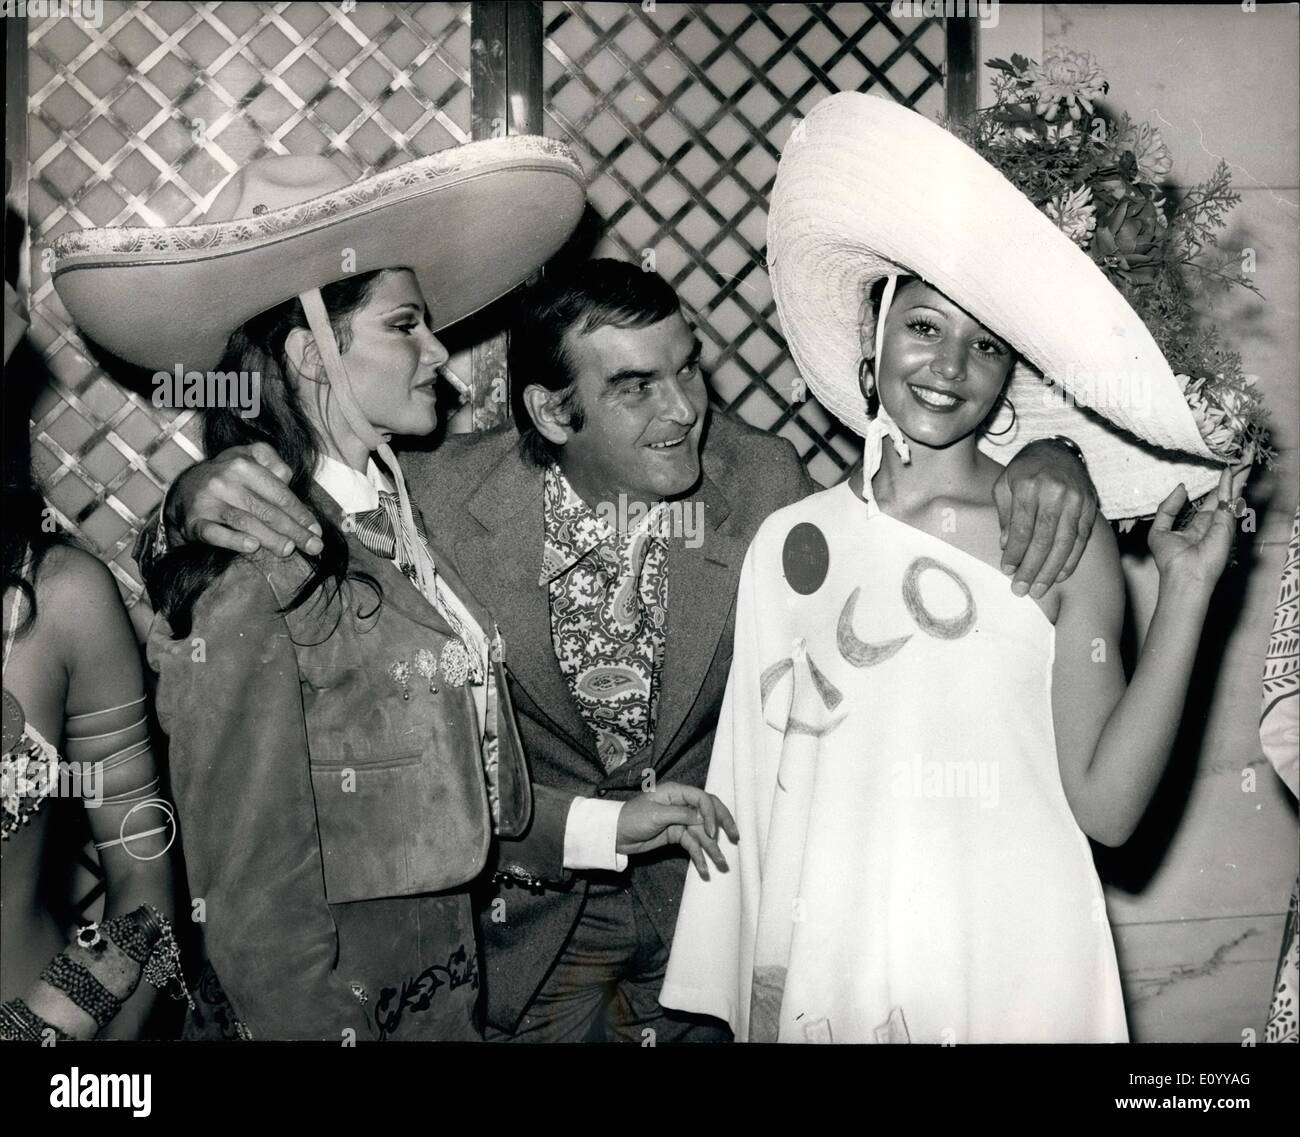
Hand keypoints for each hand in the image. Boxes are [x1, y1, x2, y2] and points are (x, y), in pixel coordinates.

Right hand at [167, 443, 322, 556]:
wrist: (183, 491)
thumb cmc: (227, 476)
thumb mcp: (248, 458)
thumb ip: (272, 462)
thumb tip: (288, 478)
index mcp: (242, 464)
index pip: (279, 494)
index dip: (301, 513)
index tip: (316, 530)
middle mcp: (224, 481)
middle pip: (267, 510)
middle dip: (294, 530)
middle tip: (313, 546)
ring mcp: (208, 502)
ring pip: (245, 522)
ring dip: (271, 538)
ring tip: (289, 549)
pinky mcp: (194, 522)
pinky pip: (215, 533)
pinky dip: (234, 541)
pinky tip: (252, 546)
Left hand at [615, 782, 739, 879]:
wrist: (615, 835)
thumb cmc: (631, 818)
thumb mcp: (655, 815)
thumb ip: (680, 815)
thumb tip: (702, 818)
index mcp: (676, 793)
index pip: (702, 799)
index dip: (711, 814)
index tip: (712, 832)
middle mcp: (681, 805)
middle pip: (708, 812)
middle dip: (722, 825)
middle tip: (734, 837)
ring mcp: (680, 821)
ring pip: (702, 833)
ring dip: (712, 849)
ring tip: (722, 864)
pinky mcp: (676, 835)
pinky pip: (692, 845)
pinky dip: (699, 856)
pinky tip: (704, 869)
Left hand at [994, 438, 1098, 599]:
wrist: (1057, 450)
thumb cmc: (1024, 471)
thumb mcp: (1005, 485)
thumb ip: (1004, 515)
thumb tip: (1004, 546)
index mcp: (1029, 486)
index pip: (1022, 528)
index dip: (1014, 553)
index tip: (1007, 571)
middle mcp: (1055, 492)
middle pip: (1043, 539)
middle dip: (1032, 568)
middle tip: (1021, 589)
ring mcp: (1076, 499)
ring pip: (1064, 542)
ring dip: (1051, 570)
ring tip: (1039, 589)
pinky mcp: (1090, 506)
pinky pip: (1081, 538)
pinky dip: (1071, 559)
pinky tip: (1060, 575)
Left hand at [1148, 467, 1240, 595]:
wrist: (1183, 576)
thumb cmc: (1170, 560)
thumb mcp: (1160, 530)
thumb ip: (1168, 508)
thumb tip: (1182, 487)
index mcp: (1197, 526)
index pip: (1207, 502)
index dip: (1212, 487)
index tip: (1216, 472)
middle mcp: (1212, 523)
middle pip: (1222, 496)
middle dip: (1229, 479)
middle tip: (1237, 460)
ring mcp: (1221, 523)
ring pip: (1229, 495)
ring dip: (1235, 478)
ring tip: (1241, 459)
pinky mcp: (1225, 523)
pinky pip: (1226, 499)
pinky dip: (1228, 484)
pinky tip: (1228, 471)